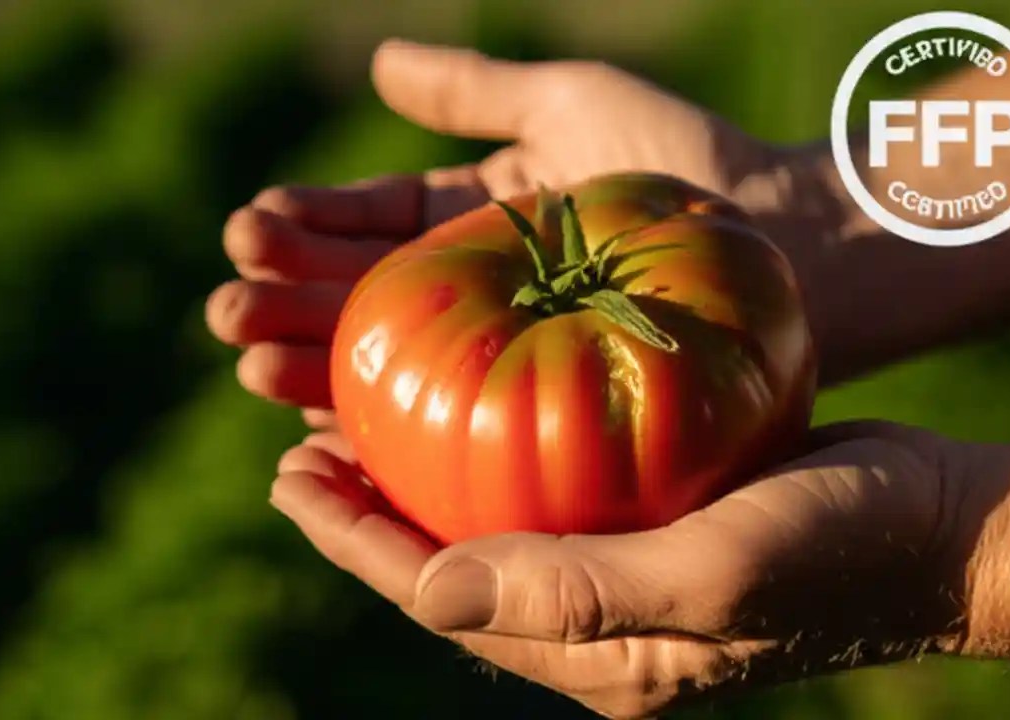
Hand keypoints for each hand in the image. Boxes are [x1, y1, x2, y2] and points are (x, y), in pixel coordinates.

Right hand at [205, 39, 824, 426]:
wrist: (786, 243)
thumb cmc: (685, 163)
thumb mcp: (567, 104)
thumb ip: (473, 90)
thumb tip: (375, 62)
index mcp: (475, 217)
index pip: (372, 223)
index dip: (306, 226)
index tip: (242, 230)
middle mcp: (480, 286)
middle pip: (365, 297)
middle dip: (287, 303)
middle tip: (223, 313)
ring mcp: (505, 347)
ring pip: (393, 358)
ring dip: (314, 363)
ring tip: (250, 363)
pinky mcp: (535, 402)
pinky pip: (446, 411)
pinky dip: (383, 417)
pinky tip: (323, 425)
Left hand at [268, 421, 977, 718]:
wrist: (942, 527)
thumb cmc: (840, 552)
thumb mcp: (712, 575)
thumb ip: (575, 592)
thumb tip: (431, 594)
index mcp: (597, 658)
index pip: (445, 602)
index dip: (358, 544)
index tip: (291, 480)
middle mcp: (599, 626)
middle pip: (452, 568)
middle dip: (372, 514)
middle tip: (304, 447)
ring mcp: (626, 577)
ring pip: (494, 529)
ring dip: (426, 480)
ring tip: (360, 425)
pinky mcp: (656, 527)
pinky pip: (550, 496)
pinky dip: (499, 454)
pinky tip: (476, 405)